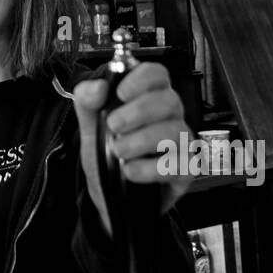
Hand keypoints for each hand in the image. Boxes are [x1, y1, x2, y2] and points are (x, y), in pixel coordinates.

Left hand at [72, 63, 192, 236]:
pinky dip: (150, 168)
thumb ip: (87, 103)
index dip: (141, 79)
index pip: (157, 74)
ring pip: (175, 130)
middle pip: (169, 100)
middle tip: (113, 125)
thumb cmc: (105, 157)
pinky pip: (179, 164)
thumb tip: (97, 88)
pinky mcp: (185, 171)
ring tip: (118, 151)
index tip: (121, 92)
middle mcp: (169, 117)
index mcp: (148, 98)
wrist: (106, 197)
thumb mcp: (88, 128)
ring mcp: (180, 143)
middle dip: (139, 111)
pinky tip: (131, 171)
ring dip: (141, 140)